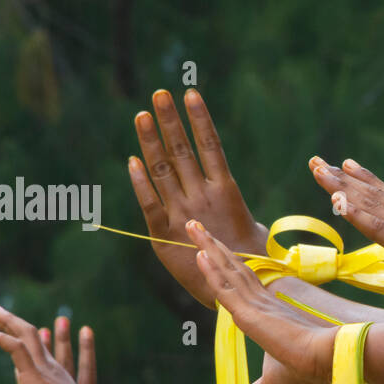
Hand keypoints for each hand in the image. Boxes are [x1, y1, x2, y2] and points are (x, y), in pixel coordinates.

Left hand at [128, 89, 266, 306]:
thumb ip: (231, 206)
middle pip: (181, 150)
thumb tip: (227, 195)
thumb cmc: (252, 258)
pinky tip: (132, 160)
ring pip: (162, 169)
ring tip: (143, 114)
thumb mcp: (250, 225)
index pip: (210, 145)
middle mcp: (202, 197)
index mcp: (226, 191)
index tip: (189, 93)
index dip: (198, 118)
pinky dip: (138, 181)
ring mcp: (181, 213)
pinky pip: (148, 202)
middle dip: (170, 120)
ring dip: (151, 140)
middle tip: (160, 94)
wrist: (241, 289)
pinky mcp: (163, 234)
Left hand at [187, 221, 338, 383]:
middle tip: (195, 226)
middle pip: (231, 269)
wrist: (329, 364)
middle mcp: (261, 302)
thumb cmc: (308, 373)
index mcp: (267, 313)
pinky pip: (225, 286)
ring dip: (207, 247)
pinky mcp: (252, 311)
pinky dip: (211, 269)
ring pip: (225, 271)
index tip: (210, 252)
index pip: (240, 285)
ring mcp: (257, 304)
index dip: (225, 267)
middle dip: (213, 247)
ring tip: (191, 226)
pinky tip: (199, 253)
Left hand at [308, 157, 383, 325]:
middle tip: (317, 161)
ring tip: (317, 167)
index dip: (368, 187)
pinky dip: (359, 215)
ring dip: (342, 187)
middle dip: (344, 180)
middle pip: (377, 197)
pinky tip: (337, 201)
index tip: (346, 169)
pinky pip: (383, 230)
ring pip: (373, 205)